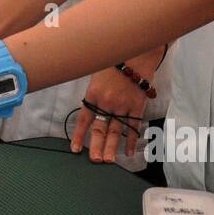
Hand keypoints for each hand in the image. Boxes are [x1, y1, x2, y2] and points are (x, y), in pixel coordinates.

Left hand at [70, 49, 160, 163]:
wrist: (135, 53)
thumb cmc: (114, 62)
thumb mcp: (96, 75)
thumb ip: (94, 94)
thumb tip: (92, 111)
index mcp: (93, 95)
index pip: (84, 119)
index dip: (79, 135)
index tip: (75, 149)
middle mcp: (107, 102)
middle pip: (100, 128)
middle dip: (97, 146)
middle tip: (95, 160)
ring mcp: (123, 105)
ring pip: (117, 130)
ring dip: (112, 147)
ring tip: (109, 160)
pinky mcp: (137, 105)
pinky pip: (134, 126)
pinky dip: (132, 140)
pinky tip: (130, 152)